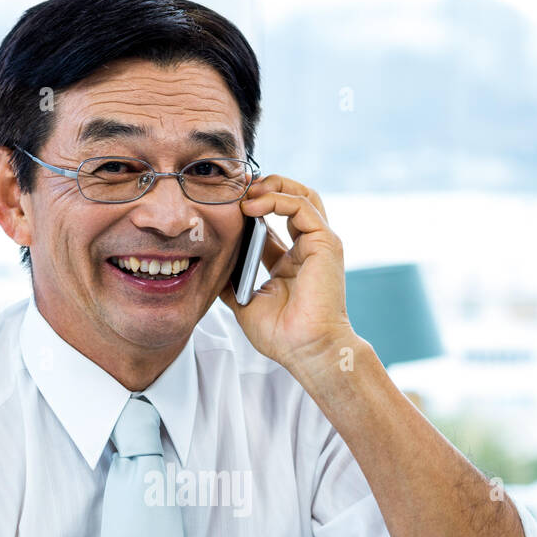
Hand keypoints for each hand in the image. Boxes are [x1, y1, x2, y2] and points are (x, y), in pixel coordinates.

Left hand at [218, 173, 354, 375]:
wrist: (306, 350)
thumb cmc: (282, 335)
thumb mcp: (246, 303)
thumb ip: (232, 282)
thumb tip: (211, 269)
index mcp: (291, 261)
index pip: (274, 221)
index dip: (252, 206)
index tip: (229, 200)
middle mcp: (307, 248)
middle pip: (292, 200)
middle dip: (266, 188)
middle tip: (238, 188)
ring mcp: (319, 244)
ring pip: (303, 195)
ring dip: (273, 187)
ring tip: (246, 191)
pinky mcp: (325, 243)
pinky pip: (302, 206)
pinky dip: (277, 199)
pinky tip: (253, 206)